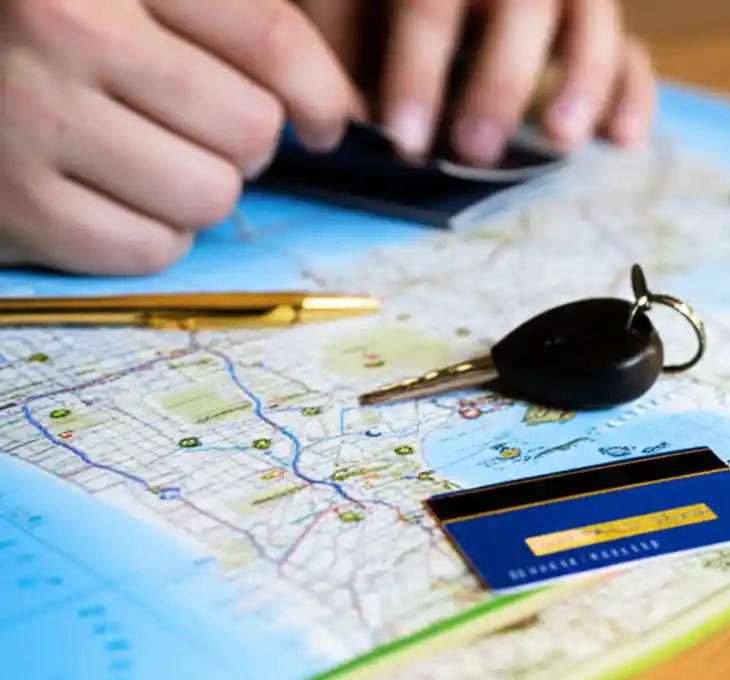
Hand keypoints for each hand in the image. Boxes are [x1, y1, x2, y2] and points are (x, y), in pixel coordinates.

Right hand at [0, 0, 362, 274]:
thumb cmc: (55, 22)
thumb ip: (234, 24)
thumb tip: (340, 109)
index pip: (269, 38)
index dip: (322, 94)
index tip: (326, 122)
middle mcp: (67, 26)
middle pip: (249, 130)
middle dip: (248, 142)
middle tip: (205, 129)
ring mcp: (31, 116)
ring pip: (210, 197)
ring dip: (204, 190)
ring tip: (157, 158)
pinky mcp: (13, 200)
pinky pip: (148, 250)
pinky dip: (153, 235)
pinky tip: (120, 194)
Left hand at [296, 0, 656, 164]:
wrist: (454, 2)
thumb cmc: (387, 8)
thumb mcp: (354, 6)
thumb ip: (341, 42)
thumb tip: (342, 114)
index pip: (433, 3)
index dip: (418, 69)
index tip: (403, 136)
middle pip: (523, 6)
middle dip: (499, 81)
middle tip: (475, 149)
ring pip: (593, 20)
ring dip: (582, 80)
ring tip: (559, 139)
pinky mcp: (600, 27)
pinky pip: (633, 53)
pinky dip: (633, 95)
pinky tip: (621, 140)